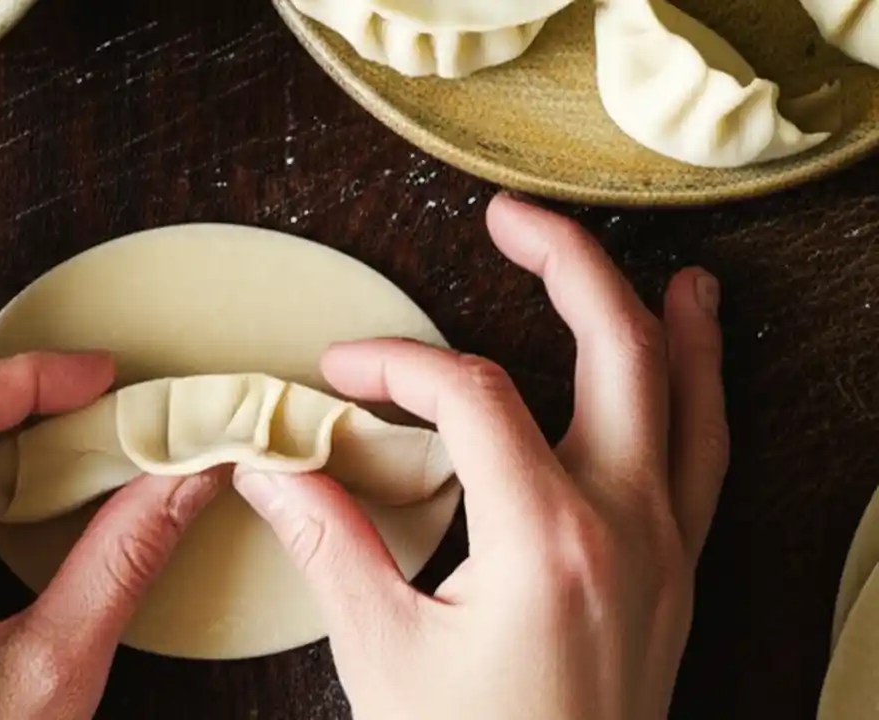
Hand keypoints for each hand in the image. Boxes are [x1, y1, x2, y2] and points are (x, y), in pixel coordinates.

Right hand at [234, 194, 726, 719]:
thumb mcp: (382, 655)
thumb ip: (326, 543)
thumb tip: (268, 464)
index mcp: (546, 540)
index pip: (473, 395)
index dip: (396, 365)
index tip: (339, 375)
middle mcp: (625, 528)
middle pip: (619, 353)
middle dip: (567, 266)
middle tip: (513, 218)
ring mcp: (663, 552)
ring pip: (690, 403)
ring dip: (671, 324)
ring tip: (668, 271)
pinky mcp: (671, 578)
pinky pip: (704, 463)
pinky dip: (699, 401)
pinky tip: (685, 380)